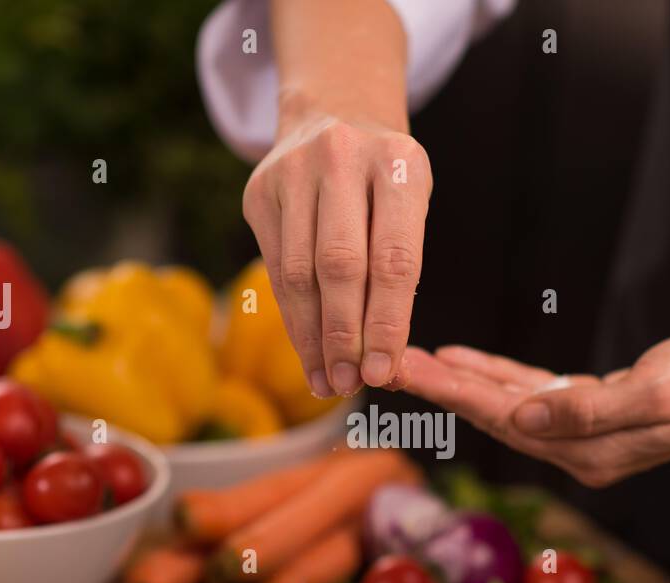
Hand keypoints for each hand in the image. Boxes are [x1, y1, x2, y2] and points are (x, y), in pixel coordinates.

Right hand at [242, 115, 430, 396]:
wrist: (335, 112)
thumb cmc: (385, 180)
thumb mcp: (410, 206)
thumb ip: (399, 274)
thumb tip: (381, 363)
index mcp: (398, 163)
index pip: (393, 259)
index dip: (387, 324)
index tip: (383, 373)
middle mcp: (342, 160)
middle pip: (339, 267)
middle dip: (345, 336)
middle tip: (351, 384)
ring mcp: (292, 172)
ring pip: (298, 274)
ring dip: (313, 338)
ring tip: (328, 381)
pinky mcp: (259, 191)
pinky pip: (276, 270)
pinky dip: (293, 320)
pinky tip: (308, 354)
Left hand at [403, 331, 669, 486]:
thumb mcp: (656, 395)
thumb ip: (588, 410)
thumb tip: (522, 420)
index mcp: (588, 454)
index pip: (505, 421)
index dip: (454, 393)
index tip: (409, 370)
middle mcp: (578, 450)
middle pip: (494, 416)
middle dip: (442, 389)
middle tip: (390, 362)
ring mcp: (582, 433)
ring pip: (506, 404)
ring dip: (461, 382)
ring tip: (414, 361)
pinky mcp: (589, 409)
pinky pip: (530, 392)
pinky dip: (496, 375)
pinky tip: (464, 360)